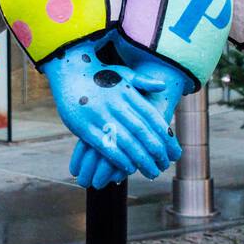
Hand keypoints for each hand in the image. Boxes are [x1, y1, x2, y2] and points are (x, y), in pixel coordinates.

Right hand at [41, 31, 187, 185]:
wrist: (69, 71)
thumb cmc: (99, 75)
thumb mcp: (122, 73)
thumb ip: (142, 81)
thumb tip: (163, 86)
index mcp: (128, 93)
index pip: (151, 117)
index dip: (164, 136)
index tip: (173, 150)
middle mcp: (116, 104)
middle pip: (141, 131)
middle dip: (156, 151)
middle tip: (166, 165)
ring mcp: (100, 115)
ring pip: (126, 141)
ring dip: (141, 159)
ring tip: (152, 172)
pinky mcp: (85, 126)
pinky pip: (105, 146)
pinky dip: (119, 158)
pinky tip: (129, 169)